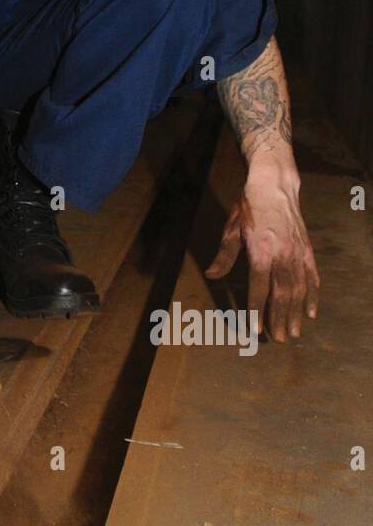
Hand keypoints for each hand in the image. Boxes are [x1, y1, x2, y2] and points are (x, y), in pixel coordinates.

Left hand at [205, 175, 319, 340]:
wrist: (274, 186)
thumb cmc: (249, 207)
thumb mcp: (231, 230)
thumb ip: (224, 255)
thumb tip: (212, 275)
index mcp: (261, 252)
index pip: (258, 289)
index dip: (257, 311)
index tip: (256, 330)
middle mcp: (282, 256)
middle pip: (281, 294)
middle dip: (280, 319)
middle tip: (279, 339)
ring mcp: (297, 253)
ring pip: (299, 290)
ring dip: (296, 313)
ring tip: (294, 332)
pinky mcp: (307, 250)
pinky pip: (312, 277)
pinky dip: (313, 296)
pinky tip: (311, 312)